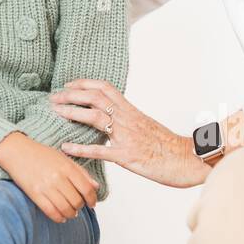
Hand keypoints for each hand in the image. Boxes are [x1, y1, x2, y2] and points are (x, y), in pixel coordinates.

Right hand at [0, 132, 98, 222]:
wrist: (16, 151)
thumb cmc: (40, 154)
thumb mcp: (63, 158)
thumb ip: (81, 172)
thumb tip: (95, 187)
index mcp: (67, 167)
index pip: (87, 189)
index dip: (92, 199)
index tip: (92, 203)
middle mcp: (58, 178)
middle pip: (77, 201)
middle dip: (80, 207)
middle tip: (79, 206)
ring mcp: (46, 187)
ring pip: (66, 209)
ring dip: (71, 214)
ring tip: (71, 212)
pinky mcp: (35, 194)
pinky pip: (51, 212)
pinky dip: (59, 218)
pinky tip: (61, 216)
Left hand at [50, 79, 212, 187]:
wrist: (189, 160)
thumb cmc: (169, 146)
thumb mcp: (147, 127)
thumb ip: (129, 121)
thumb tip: (113, 119)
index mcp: (132, 111)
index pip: (106, 88)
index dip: (84, 83)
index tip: (68, 85)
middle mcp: (128, 119)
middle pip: (96, 98)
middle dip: (72, 95)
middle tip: (54, 97)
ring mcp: (127, 137)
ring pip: (96, 117)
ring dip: (73, 112)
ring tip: (55, 112)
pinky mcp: (127, 156)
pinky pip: (100, 150)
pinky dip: (80, 147)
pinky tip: (65, 147)